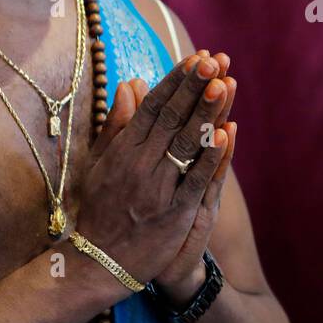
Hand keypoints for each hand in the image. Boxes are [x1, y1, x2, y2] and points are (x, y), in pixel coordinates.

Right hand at [73, 51, 231, 300]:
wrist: (97, 264)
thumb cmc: (100, 209)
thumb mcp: (99, 163)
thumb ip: (117, 124)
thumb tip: (130, 83)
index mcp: (123, 150)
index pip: (153, 106)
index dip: (175, 81)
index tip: (196, 58)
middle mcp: (139, 165)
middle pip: (171, 118)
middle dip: (193, 87)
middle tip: (214, 60)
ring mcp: (157, 189)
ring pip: (185, 144)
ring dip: (205, 113)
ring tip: (223, 84)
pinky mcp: (173, 214)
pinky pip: (194, 180)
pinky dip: (210, 157)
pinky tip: (226, 134)